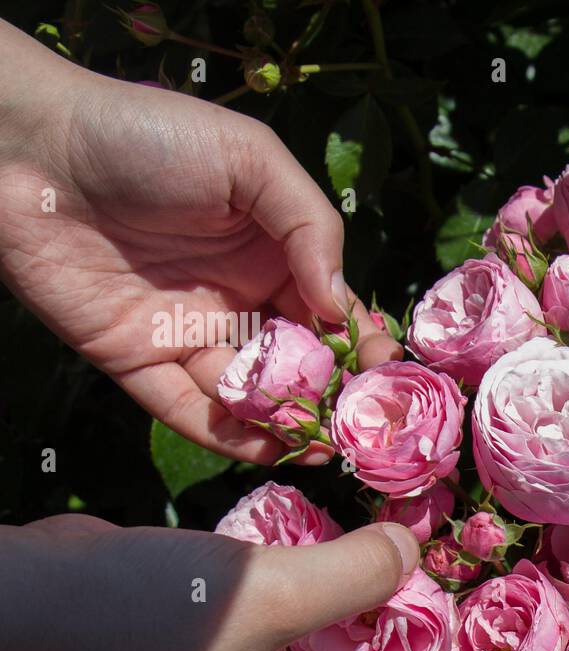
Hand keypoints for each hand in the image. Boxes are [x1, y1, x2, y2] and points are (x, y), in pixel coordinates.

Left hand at [0, 20, 399, 463]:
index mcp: (273, 253)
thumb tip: (343, 307)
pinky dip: (232, 438)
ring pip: (251, 397)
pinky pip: (190, 413)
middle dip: (336, 396)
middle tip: (366, 425)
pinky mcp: (138, 362)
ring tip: (328, 448)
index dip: (362, 342)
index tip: (387, 370)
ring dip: (292, 426)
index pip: (332, 312)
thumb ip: (310, 226)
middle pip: (299, 363)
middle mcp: (238, 300)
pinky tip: (273, 451)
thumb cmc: (149, 136)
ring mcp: (189, 336)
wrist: (33, 147)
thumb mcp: (251, 160)